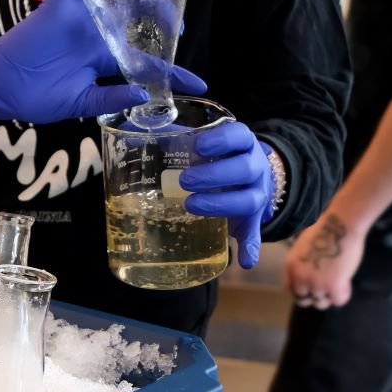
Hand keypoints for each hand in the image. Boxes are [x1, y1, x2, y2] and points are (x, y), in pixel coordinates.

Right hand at [0, 0, 205, 123]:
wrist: (0, 88)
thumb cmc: (38, 97)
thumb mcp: (81, 102)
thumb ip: (111, 95)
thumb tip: (143, 93)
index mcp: (102, 59)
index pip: (143, 62)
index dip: (171, 72)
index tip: (198, 83)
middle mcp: (95, 35)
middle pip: (134, 23)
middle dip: (160, 23)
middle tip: (181, 27)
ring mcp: (77, 19)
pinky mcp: (56, 7)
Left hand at [179, 122, 273, 268]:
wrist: (249, 174)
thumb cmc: (218, 155)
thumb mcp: (204, 142)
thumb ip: (177, 137)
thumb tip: (135, 130)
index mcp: (243, 143)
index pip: (239, 135)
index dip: (221, 139)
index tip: (197, 144)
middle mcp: (255, 166)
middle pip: (244, 169)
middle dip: (214, 175)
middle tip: (184, 180)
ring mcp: (257, 193)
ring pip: (248, 200)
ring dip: (220, 204)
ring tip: (190, 204)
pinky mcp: (253, 218)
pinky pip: (255, 233)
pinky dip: (251, 247)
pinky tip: (245, 261)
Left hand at [284, 211, 365, 308]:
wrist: (340, 225)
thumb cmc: (324, 229)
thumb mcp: (302, 247)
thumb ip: (301, 263)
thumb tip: (307, 276)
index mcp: (290, 266)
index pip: (289, 289)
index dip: (299, 292)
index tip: (308, 291)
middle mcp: (300, 277)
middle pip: (303, 300)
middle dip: (314, 296)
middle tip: (325, 290)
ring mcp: (316, 283)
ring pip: (321, 303)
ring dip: (329, 296)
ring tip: (337, 284)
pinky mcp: (334, 286)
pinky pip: (338, 301)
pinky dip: (343, 295)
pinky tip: (346, 283)